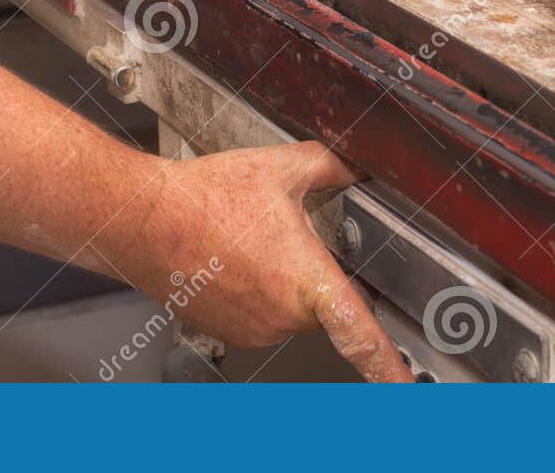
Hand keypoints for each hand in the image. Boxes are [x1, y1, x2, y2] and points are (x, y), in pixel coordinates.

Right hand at [111, 141, 413, 382]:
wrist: (144, 220)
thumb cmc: (203, 200)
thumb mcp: (281, 167)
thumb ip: (331, 166)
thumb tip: (359, 165)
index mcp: (306, 282)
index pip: (361, 334)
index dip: (390, 366)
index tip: (409, 389)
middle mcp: (282, 316)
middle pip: (325, 304)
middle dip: (318, 274)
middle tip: (287, 235)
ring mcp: (254, 329)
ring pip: (291, 308)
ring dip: (282, 281)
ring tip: (250, 241)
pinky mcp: (229, 331)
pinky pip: (260, 314)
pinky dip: (255, 289)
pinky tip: (234, 256)